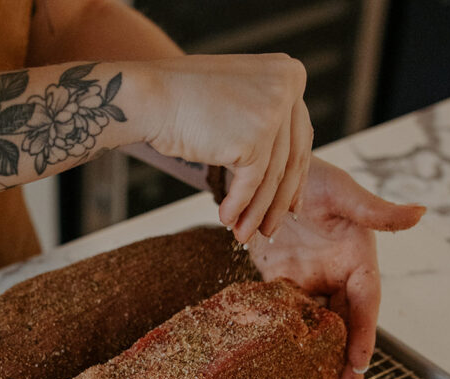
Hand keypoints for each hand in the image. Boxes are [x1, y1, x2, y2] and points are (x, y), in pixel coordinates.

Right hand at [141, 53, 312, 242]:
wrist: (150, 96)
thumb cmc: (181, 96)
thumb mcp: (236, 95)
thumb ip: (263, 117)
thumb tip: (280, 162)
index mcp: (289, 73)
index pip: (299, 134)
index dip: (294, 174)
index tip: (289, 203)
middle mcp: (288, 88)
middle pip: (290, 157)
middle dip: (278, 199)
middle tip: (271, 227)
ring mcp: (273, 113)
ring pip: (271, 175)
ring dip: (256, 211)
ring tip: (244, 233)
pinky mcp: (254, 140)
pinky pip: (251, 184)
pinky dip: (238, 206)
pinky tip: (226, 220)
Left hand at [247, 157, 424, 378]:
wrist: (265, 172)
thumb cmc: (309, 175)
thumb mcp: (341, 192)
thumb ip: (375, 210)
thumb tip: (420, 213)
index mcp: (358, 258)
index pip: (365, 303)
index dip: (364, 333)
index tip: (360, 362)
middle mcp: (337, 275)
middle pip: (344, 324)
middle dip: (345, 359)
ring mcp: (309, 280)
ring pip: (317, 327)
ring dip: (318, 357)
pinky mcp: (280, 282)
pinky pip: (285, 316)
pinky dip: (286, 339)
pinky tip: (281, 365)